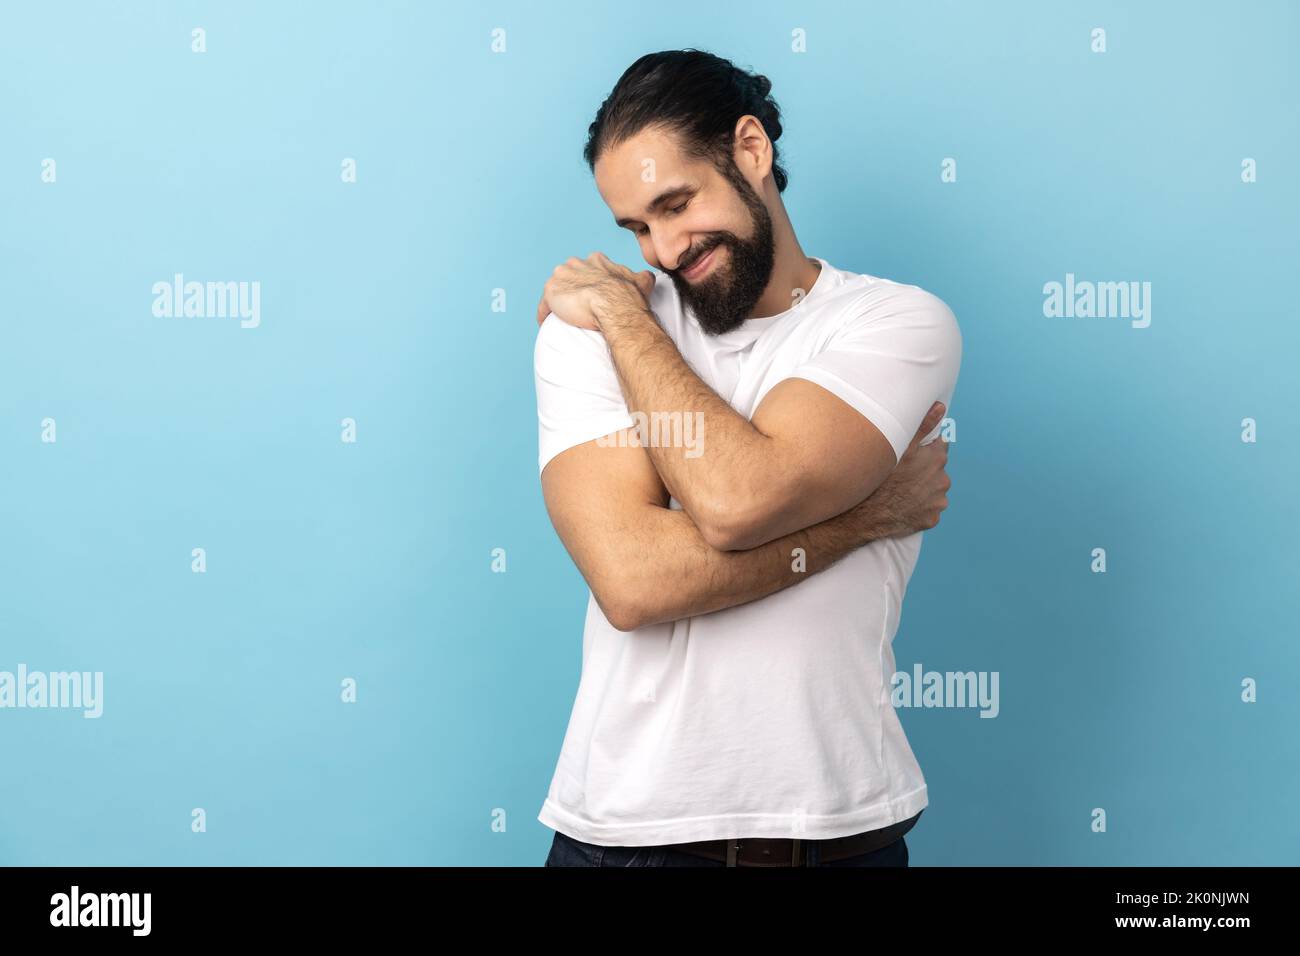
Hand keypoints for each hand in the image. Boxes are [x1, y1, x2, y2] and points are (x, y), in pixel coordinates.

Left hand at [536, 252, 655, 329]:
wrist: (615, 307)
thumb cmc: (628, 297)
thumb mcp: (641, 281)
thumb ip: (642, 277)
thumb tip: (647, 277)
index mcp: (596, 261)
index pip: (587, 269)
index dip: (588, 283)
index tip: (590, 294)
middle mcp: (577, 263)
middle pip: (569, 276)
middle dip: (571, 290)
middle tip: (576, 307)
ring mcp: (562, 276)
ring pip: (556, 289)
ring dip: (557, 302)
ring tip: (560, 317)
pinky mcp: (552, 292)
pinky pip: (544, 304)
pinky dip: (544, 313)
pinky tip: (546, 322)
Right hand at [848, 401, 950, 536]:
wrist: (869, 514)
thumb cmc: (882, 479)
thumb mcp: (901, 447)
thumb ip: (923, 426)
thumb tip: (940, 407)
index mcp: (937, 459)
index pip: (940, 446)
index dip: (926, 448)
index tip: (914, 452)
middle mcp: (943, 480)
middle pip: (936, 470)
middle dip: (923, 470)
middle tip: (903, 473)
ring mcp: (938, 502)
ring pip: (933, 491)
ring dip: (922, 489)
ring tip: (901, 490)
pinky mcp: (932, 519)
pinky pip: (928, 510)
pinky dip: (919, 507)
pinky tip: (903, 504)